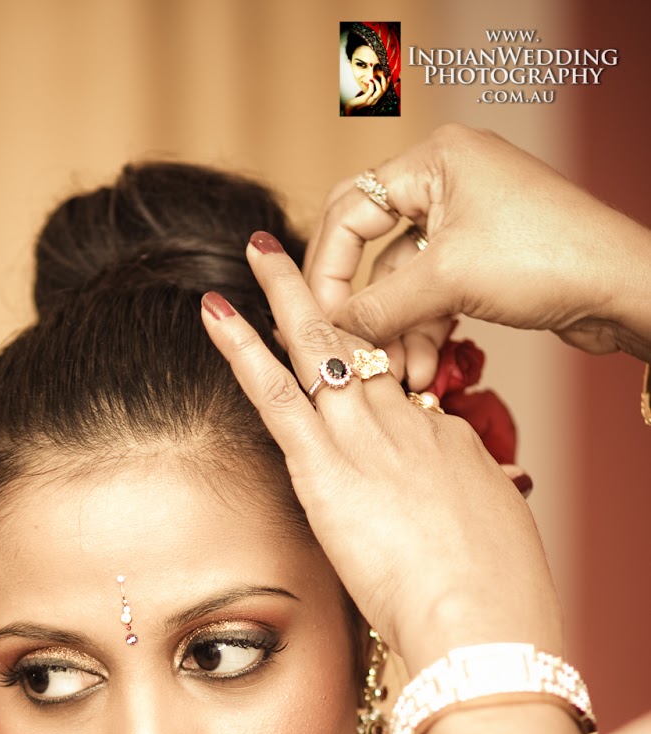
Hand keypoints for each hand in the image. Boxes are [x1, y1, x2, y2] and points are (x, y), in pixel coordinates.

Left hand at [199, 237, 581, 733]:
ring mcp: (364, 440)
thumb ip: (460, 518)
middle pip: (366, 346)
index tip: (361, 358)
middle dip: (334, 296)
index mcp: (449, 444)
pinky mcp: (325, 469)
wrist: (482, 615)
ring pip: (318, 349)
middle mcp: (406, 425)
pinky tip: (216, 313)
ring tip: (258, 250)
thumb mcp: (492, 541)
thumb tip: (445, 522)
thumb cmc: (494, 598)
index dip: (378, 373)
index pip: (404, 397)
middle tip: (303, 254)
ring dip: (285, 295)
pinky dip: (241, 350)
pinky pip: (275, 394)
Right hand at [304, 125, 650, 369]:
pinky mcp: (482, 257)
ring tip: (396, 375)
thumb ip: (377, 306)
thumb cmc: (545, 257)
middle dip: (360, 306)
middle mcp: (445, 181)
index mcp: (433, 159)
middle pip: (370, 247)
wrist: (618, 287)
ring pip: (402, 280)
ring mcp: (465, 220)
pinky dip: (423, 330)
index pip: (349, 210)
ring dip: (395, 331)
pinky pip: (431, 293)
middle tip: (340, 346)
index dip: (326, 269)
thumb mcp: (446, 281)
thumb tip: (323, 332)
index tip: (315, 320)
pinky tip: (423, 369)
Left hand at [345, 69, 386, 112]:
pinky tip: (370, 80)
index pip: (384, 91)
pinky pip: (371, 91)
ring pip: (380, 91)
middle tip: (383, 74)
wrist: (350, 107)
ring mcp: (370, 101)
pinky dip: (372, 84)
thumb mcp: (366, 94)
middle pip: (384, 90)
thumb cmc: (357, 100)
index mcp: (375, 100)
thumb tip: (373, 80)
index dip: (387, 83)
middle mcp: (374, 101)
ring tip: (375, 77)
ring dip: (379, 82)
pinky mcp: (364, 100)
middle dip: (385, 81)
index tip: (389, 76)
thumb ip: (370, 90)